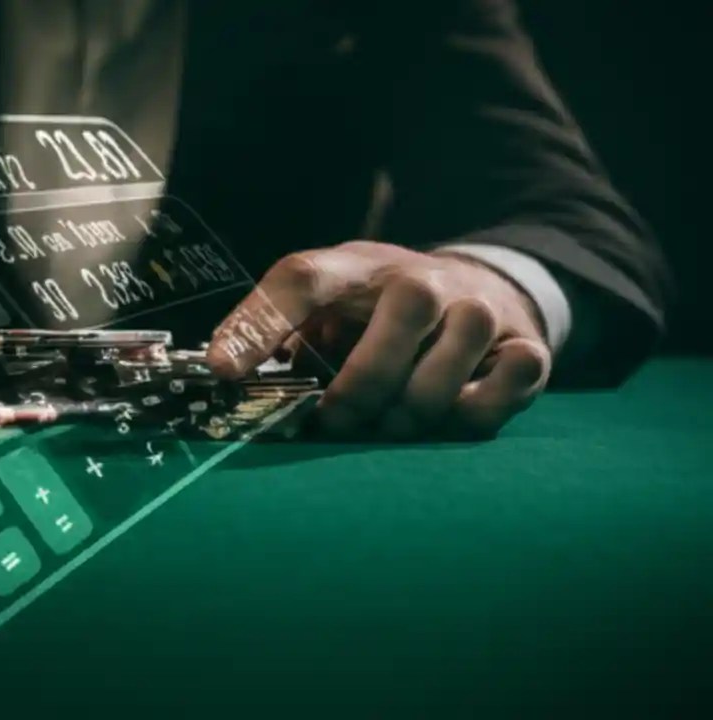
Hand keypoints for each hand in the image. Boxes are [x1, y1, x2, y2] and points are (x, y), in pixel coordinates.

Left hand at [206, 240, 551, 439]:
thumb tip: (224, 381)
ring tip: (392, 424)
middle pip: (404, 307)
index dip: (258, 322)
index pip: (302, 277)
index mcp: (353, 270)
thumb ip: (281, 344)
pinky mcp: (525, 345)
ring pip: (456, 349)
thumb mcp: (326, 313)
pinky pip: (510, 379)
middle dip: (362, 386)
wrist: (477, 293)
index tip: (221, 370)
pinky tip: (449, 416)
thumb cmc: (378, 317)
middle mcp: (419, 279)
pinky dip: (476, 409)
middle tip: (337, 423)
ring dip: (415, 406)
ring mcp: (477, 307)